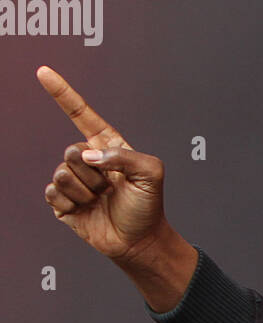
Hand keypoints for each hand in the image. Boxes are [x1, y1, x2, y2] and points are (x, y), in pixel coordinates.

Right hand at [38, 65, 168, 261]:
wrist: (140, 242)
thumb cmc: (148, 208)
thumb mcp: (151, 174)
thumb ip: (125, 156)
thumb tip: (88, 156)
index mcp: (108, 146)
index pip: (82, 114)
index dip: (63, 94)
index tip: (44, 73)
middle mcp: (89, 160)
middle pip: (71, 150)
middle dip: (93, 173)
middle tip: (110, 189)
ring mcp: (75, 180)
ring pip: (62, 173)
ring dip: (85, 191)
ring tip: (101, 201)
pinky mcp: (63, 201)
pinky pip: (53, 193)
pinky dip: (72, 203)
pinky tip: (86, 210)